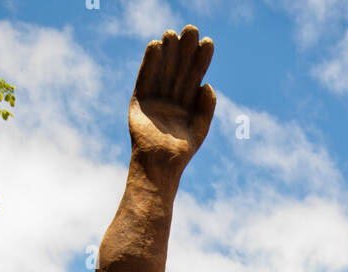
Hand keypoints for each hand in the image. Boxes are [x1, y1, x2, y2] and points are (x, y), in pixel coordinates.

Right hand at [129, 27, 215, 175]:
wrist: (159, 166)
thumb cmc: (181, 153)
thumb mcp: (199, 129)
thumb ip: (206, 108)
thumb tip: (208, 84)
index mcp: (187, 104)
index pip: (195, 76)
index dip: (201, 59)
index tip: (208, 42)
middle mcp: (172, 98)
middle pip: (179, 69)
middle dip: (185, 50)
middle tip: (191, 30)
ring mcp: (155, 99)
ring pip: (163, 70)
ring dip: (167, 51)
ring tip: (172, 34)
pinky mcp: (139, 101)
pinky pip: (145, 77)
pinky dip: (149, 62)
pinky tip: (155, 46)